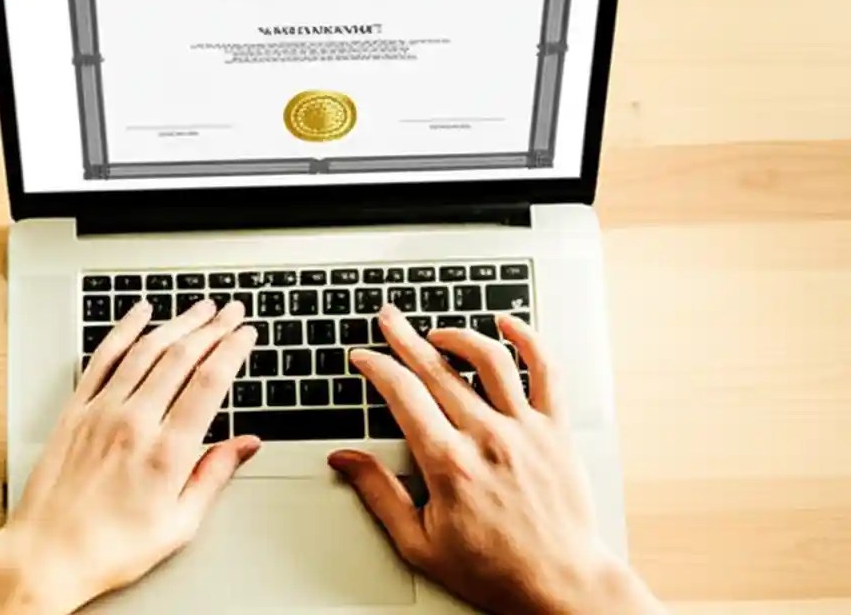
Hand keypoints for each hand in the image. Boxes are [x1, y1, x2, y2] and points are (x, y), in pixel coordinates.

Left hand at [0, 299, 258, 614]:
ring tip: (199, 309)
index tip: (246, 334)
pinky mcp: (76, 411)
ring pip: (145, 351)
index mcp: (166, 453)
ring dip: (177, 324)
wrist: (48, 554)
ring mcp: (101, 412)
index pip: (209, 383)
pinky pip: (102, 358)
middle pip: (181, 358)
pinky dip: (124, 330)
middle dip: (212, 328)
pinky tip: (139, 314)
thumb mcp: (179, 523)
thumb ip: (214, 475)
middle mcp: (133, 423)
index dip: (232, 350)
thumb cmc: (110, 547)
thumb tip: (245, 445)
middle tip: (231, 312)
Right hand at [329, 307, 662, 614]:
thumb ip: (378, 494)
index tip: (363, 356)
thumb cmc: (494, 570)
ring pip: (489, 359)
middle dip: (404, 338)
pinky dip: (529, 339)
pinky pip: (547, 371)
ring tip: (436, 332)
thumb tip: (344, 459)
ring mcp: (526, 429)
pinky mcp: (556, 430)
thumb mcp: (419, 543)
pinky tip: (508, 324)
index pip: (403, 394)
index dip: (377, 367)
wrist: (560, 584)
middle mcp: (487, 438)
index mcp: (449, 464)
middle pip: (437, 368)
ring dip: (457, 336)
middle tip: (388, 319)